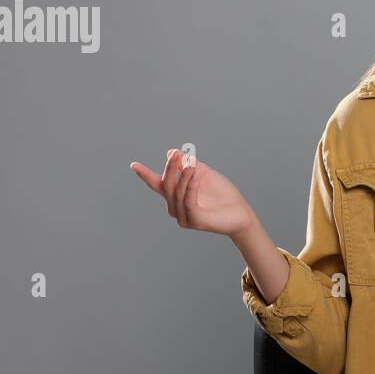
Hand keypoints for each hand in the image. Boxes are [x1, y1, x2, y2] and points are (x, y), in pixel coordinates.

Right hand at [130, 149, 254, 236]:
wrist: (240, 212)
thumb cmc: (222, 194)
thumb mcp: (204, 174)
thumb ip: (188, 165)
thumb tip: (172, 152)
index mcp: (176, 196)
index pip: (158, 185)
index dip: (145, 175)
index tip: (133, 164)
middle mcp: (176, 208)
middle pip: (166, 185)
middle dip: (170, 168)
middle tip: (176, 154)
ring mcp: (183, 217)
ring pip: (177, 192)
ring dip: (183, 176)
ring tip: (191, 162)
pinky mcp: (194, 221)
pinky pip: (188, 200)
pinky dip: (191, 186)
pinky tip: (196, 174)